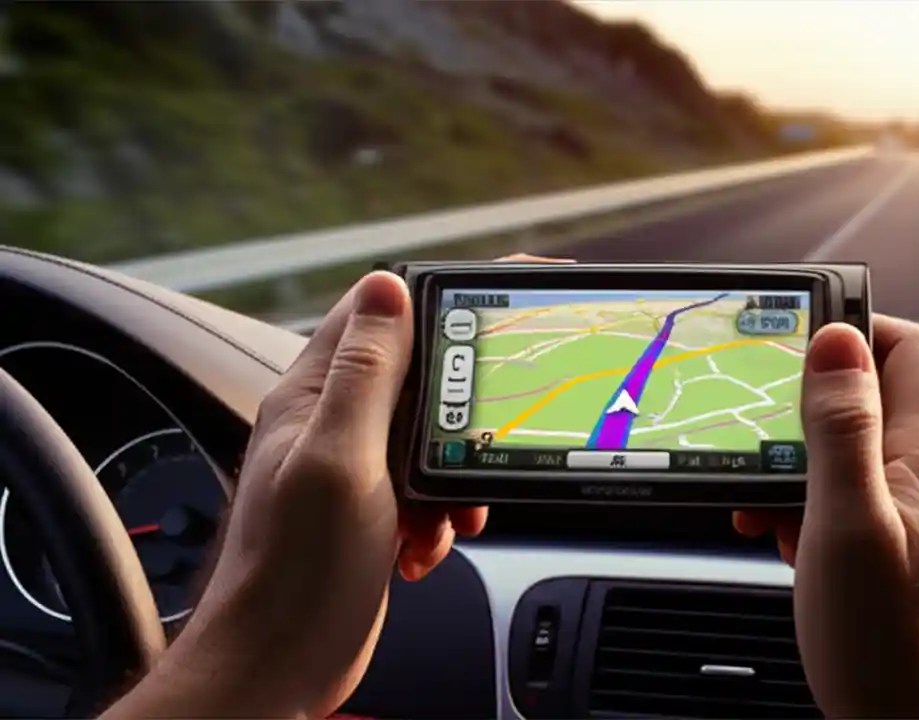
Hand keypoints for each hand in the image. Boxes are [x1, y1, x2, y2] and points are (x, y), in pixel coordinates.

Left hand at [107, 254, 568, 717]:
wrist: (279, 670)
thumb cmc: (294, 576)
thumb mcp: (341, 460)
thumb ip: (366, 375)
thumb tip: (386, 286)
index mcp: (313, 396)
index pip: (376, 312)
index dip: (436, 294)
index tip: (497, 292)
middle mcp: (329, 424)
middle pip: (417, 379)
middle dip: (460, 413)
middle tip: (484, 438)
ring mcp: (350, 470)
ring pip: (431, 441)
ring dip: (454, 477)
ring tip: (446, 513)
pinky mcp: (371, 512)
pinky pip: (427, 492)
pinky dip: (442, 517)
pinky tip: (424, 545)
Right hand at [735, 317, 918, 717]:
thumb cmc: (892, 654)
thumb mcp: (845, 527)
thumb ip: (842, 429)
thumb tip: (837, 341)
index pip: (912, 349)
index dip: (854, 332)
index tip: (795, 348)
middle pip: (882, 405)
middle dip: (813, 418)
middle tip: (763, 451)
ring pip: (872, 463)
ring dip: (812, 475)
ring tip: (771, 515)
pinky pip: (877, 511)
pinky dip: (830, 516)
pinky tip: (801, 550)